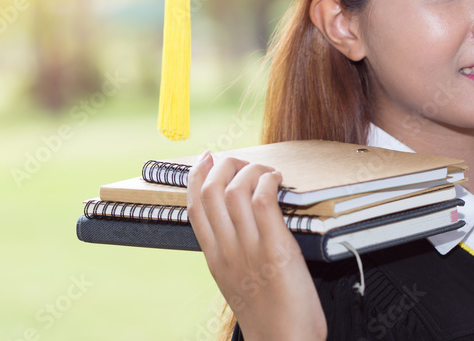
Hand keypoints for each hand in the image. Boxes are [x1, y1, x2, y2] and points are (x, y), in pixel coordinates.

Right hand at [187, 151, 326, 340]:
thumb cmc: (270, 315)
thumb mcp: (238, 282)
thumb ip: (234, 253)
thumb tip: (239, 225)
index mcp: (214, 258)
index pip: (195, 207)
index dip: (197, 176)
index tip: (205, 158)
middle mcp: (226, 250)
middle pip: (211, 192)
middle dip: (225, 165)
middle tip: (242, 161)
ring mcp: (249, 249)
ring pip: (235, 191)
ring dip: (252, 171)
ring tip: (267, 173)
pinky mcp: (275, 248)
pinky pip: (263, 202)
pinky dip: (268, 183)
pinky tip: (277, 182)